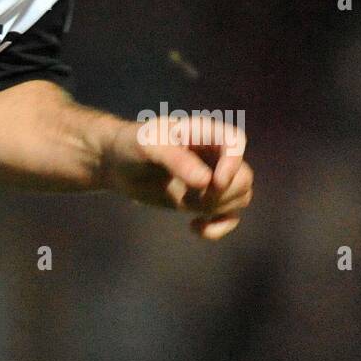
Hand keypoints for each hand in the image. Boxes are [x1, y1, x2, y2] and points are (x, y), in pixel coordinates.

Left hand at [101, 113, 253, 239]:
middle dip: (222, 193)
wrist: (117, 163)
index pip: (235, 142)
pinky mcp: (205, 199)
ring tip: (186, 205)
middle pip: (243, 176)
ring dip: (219, 208)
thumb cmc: (131, 144)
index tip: (214, 182)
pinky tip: (196, 228)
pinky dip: (220, 226)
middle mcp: (214, 154)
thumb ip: (175, 158)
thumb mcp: (148, 145)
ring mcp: (212, 178)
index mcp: (203, 132)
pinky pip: (230, 215)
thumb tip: (206, 181)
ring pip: (241, 196)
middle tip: (191, 198)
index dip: (232, 163)